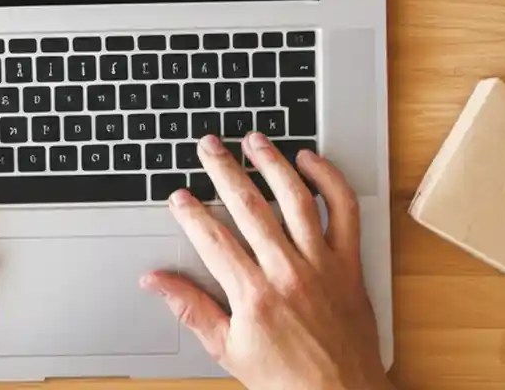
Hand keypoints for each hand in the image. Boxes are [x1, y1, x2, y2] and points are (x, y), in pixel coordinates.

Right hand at [141, 133, 390, 389]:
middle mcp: (287, 272)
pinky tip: (310, 162)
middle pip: (249, 206)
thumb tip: (155, 282)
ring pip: (295, 198)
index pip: (213, 238)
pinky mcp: (349, 263)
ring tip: (254, 140)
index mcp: (253, 295)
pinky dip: (329, 181)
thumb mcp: (227, 351)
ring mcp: (321, 263)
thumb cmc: (286, 380)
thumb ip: (191, 309)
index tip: (178, 195)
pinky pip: (344, 211)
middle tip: (208, 145)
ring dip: (272, 164)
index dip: (191, 212)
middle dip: (224, 170)